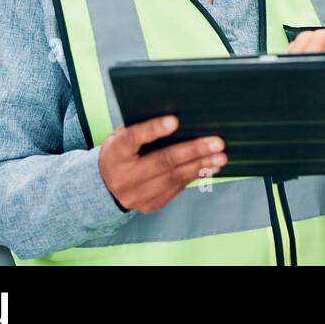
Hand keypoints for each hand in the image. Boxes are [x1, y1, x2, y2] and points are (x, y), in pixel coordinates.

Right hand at [99, 115, 226, 213]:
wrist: (104, 187)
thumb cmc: (121, 153)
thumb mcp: (122, 138)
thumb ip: (142, 129)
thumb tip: (179, 119)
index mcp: (115, 153)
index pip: (132, 139)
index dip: (153, 129)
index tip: (175, 120)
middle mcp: (123, 176)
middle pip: (162, 162)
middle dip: (193, 151)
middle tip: (217, 143)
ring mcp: (135, 195)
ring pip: (173, 178)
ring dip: (200, 166)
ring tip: (220, 157)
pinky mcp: (148, 205)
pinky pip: (175, 189)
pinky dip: (194, 176)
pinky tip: (209, 168)